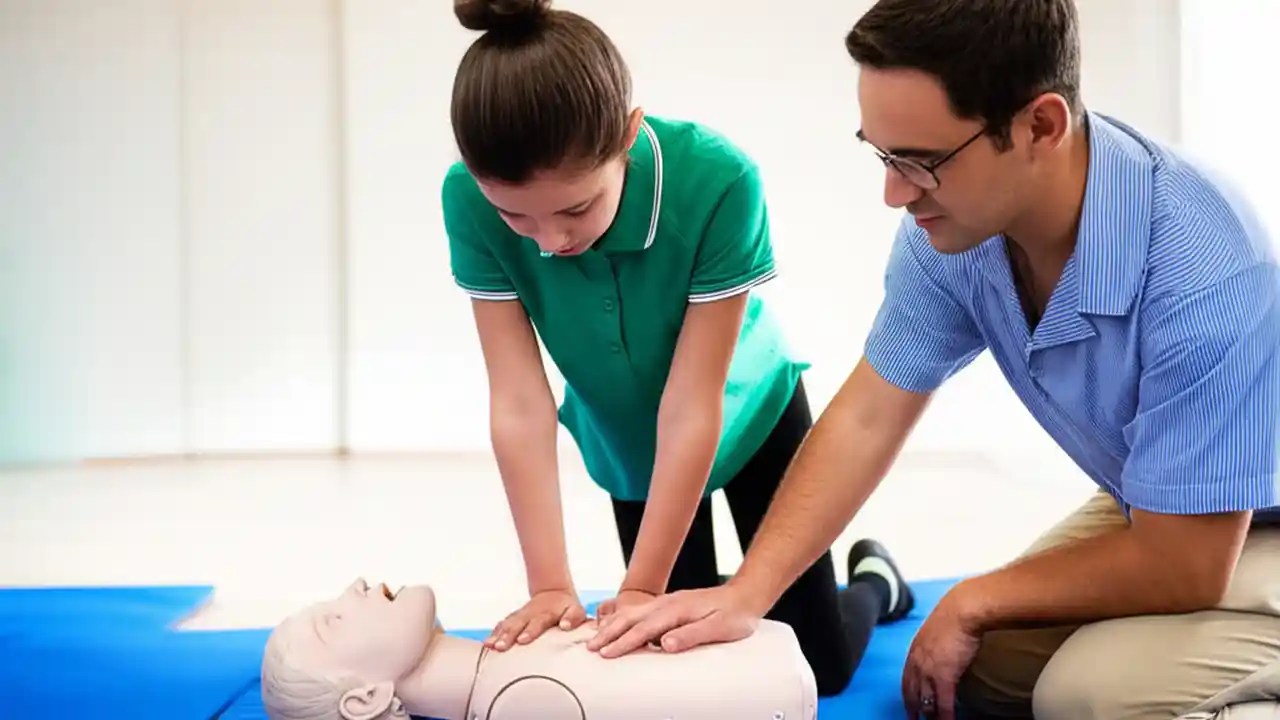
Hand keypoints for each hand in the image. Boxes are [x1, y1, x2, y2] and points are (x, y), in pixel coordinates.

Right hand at [485, 588, 586, 650]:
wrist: (553, 593)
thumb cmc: (567, 608)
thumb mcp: (577, 610)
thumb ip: (573, 617)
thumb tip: (566, 626)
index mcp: (547, 612)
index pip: (538, 622)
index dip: (530, 631)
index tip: (522, 640)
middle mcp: (531, 613)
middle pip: (518, 623)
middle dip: (508, 635)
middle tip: (500, 647)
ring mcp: (521, 615)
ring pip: (507, 624)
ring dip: (498, 635)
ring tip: (489, 646)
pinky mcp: (514, 618)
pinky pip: (502, 625)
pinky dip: (494, 633)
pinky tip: (487, 644)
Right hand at [586, 584, 763, 657]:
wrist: (744, 596)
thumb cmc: (734, 615)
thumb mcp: (718, 629)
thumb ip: (691, 636)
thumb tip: (665, 644)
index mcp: (676, 609)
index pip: (644, 629)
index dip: (624, 642)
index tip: (607, 654)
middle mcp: (668, 603)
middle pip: (631, 618)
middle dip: (609, 632)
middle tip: (591, 647)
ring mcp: (667, 602)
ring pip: (633, 613)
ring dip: (613, 625)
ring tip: (596, 637)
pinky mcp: (669, 605)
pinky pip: (640, 611)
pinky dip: (624, 619)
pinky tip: (618, 626)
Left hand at [901, 591, 981, 719]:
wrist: (963, 610)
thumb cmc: (955, 615)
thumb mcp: (938, 630)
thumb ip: (936, 644)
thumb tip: (944, 651)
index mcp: (914, 650)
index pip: (906, 678)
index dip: (908, 694)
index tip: (909, 705)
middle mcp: (917, 662)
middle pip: (911, 693)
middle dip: (912, 710)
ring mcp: (928, 670)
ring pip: (925, 702)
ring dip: (928, 716)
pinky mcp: (943, 676)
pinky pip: (942, 703)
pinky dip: (944, 716)